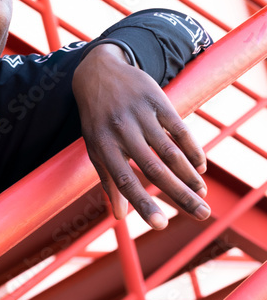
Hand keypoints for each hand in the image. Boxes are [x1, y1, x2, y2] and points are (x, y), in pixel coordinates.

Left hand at [72, 44, 209, 229]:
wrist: (98, 74)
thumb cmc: (97, 120)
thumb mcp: (95, 148)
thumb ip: (109, 182)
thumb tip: (119, 217)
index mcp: (103, 147)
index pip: (125, 181)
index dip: (143, 203)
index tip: (161, 225)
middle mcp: (121, 132)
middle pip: (155, 169)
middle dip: (180, 194)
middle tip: (203, 215)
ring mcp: (140, 115)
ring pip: (170, 151)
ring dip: (190, 175)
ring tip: (202, 194)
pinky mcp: (157, 101)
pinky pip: (180, 129)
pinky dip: (193, 150)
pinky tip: (200, 167)